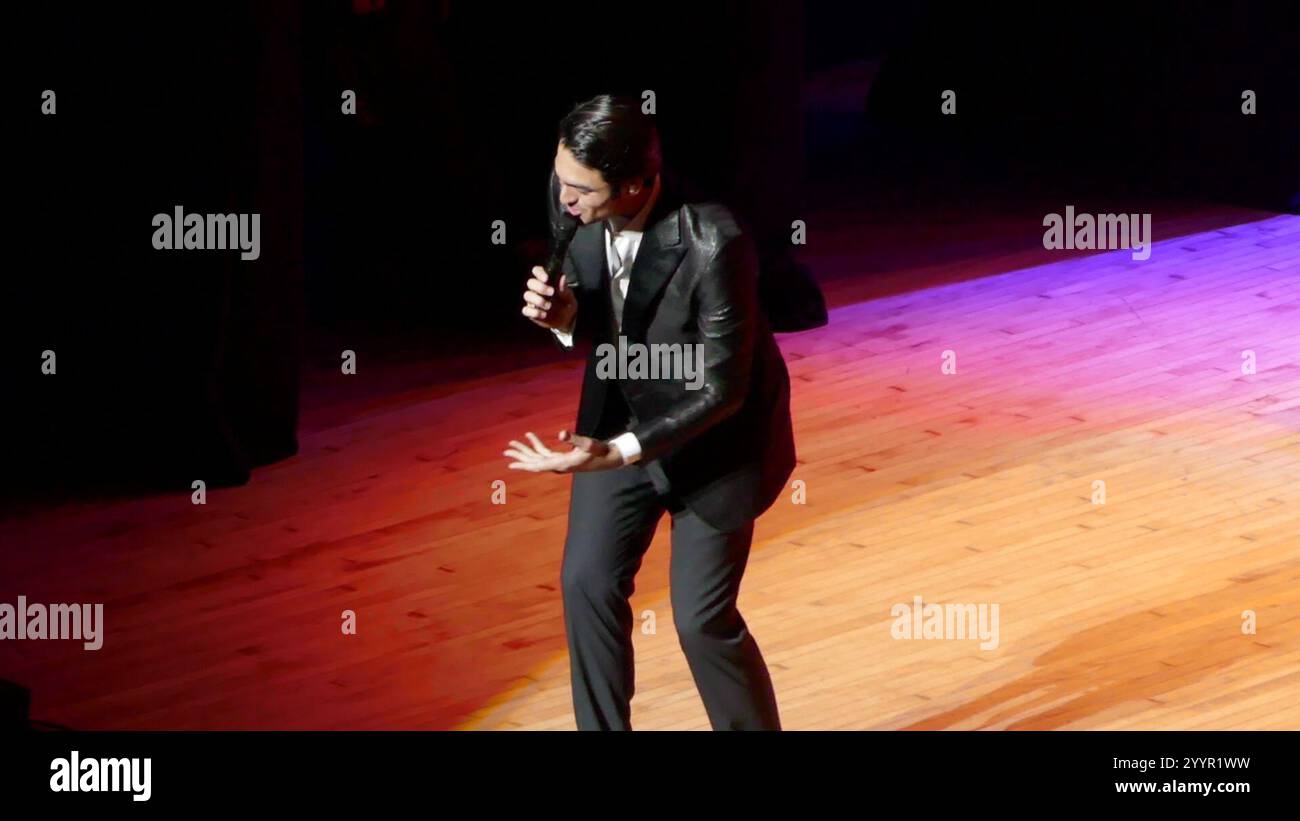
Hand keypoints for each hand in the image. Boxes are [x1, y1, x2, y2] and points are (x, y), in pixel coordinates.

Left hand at [504, 430, 623, 472]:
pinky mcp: (561, 458)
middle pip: (533, 462)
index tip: (511, 463)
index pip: (538, 465)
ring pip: (537, 458)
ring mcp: (558, 463)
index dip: (524, 464)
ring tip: (512, 444)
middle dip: (520, 456)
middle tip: (506, 451)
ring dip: (525, 451)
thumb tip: (561, 433)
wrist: (607, 459)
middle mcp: (557, 466)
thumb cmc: (599, 452)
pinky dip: (536, 445)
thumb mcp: (588, 444)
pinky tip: (530, 437)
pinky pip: (544, 453)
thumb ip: (575, 439)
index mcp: (562, 464)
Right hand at [522, 267, 577, 330]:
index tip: (546, 278)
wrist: (567, 320)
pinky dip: (534, 312)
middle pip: (531, 282)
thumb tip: (562, 277)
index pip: (537, 271)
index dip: (540, 273)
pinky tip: (544, 314)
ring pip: (527, 295)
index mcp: (546, 281)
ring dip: (538, 300)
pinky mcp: (531, 312)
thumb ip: (565, 289)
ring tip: (549, 306)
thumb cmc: (567, 304)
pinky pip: (526, 310)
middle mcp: (537, 289)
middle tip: (552, 292)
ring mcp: (533, 300)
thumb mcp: (569, 297)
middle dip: (540, 287)